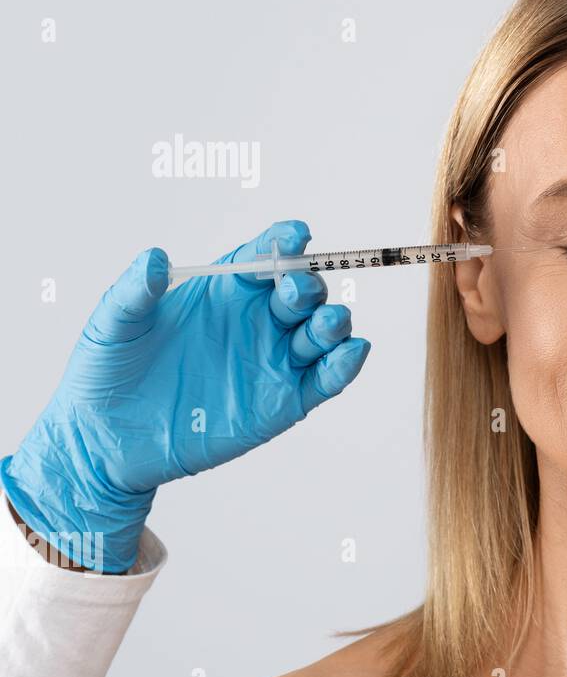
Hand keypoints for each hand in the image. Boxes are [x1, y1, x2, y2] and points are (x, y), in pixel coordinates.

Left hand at [0, 219, 370, 571]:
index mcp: (223, 291)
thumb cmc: (105, 374)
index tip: (295, 235)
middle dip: (308, 285)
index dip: (286, 240)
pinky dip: (346, 364)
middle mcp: (257, 320)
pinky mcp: (285, 400)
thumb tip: (155, 259)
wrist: (105, 441)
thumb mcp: (111, 324)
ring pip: (324, 331)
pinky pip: (327, 378)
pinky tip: (351, 352)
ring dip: (334, 322)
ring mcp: (274, 359)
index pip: (266, 254)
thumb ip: (134, 291)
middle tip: (292, 293)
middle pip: (304, 290)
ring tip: (326, 324)